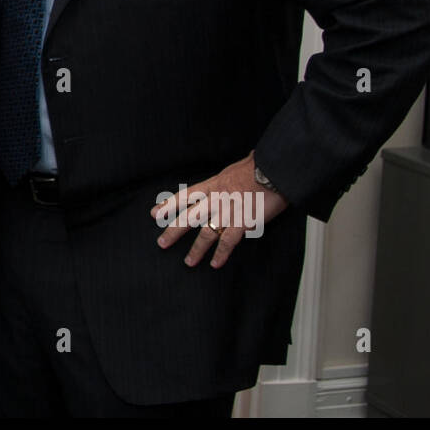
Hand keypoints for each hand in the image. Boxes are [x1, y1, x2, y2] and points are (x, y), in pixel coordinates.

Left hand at [149, 152, 287, 267]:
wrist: (274, 171)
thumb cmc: (260, 166)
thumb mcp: (238, 166)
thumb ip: (230, 174)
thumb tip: (238, 165)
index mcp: (213, 184)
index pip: (185, 196)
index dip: (169, 205)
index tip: (155, 213)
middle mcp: (216, 199)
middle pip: (189, 217)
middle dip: (173, 231)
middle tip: (161, 243)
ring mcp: (228, 212)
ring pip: (206, 234)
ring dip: (196, 249)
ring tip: (189, 262)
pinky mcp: (242, 223)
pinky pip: (228, 242)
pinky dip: (221, 254)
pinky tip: (215, 263)